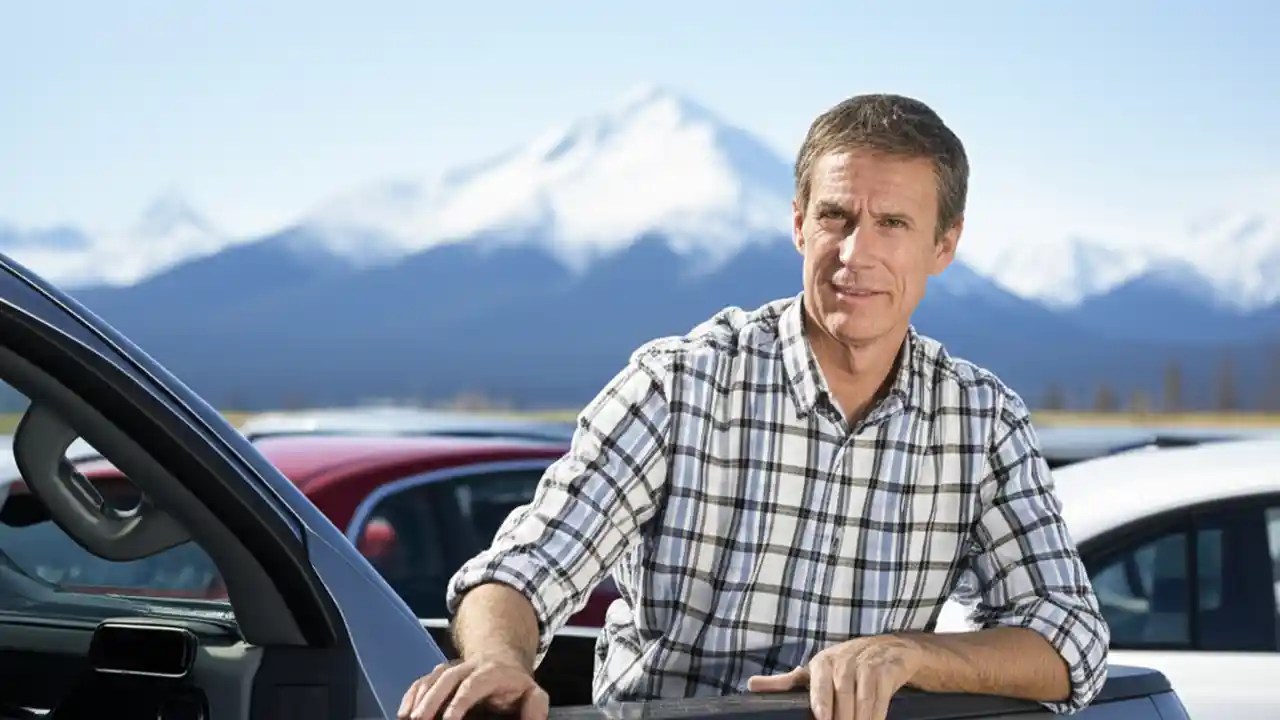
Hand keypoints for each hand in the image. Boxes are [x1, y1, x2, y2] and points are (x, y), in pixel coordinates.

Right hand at [398, 656, 549, 719]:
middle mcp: (469, 667)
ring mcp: (452, 669)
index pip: (474, 684)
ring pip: (432, 678)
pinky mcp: (440, 675)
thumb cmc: (516, 686)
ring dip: (418, 699)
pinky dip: (411, 695)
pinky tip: (404, 711)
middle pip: (447, 679)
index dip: (460, 701)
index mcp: (493, 672)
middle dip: (432, 701)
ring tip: (408, 718)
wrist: (502, 660)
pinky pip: (423, 681)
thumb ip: (534, 708)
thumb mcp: (533, 694)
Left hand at [747, 635, 922, 719]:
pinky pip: (882, 696)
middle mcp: (845, 660)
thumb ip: (786, 682)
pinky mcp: (889, 670)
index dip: (821, 700)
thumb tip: (750, 685)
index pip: (819, 681)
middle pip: (843, 693)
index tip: (822, 718)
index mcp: (822, 662)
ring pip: (863, 697)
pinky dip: (878, 715)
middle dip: (841, 718)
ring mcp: (868, 663)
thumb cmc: (845, 664)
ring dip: (860, 719)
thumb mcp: (815, 671)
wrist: (890, 648)